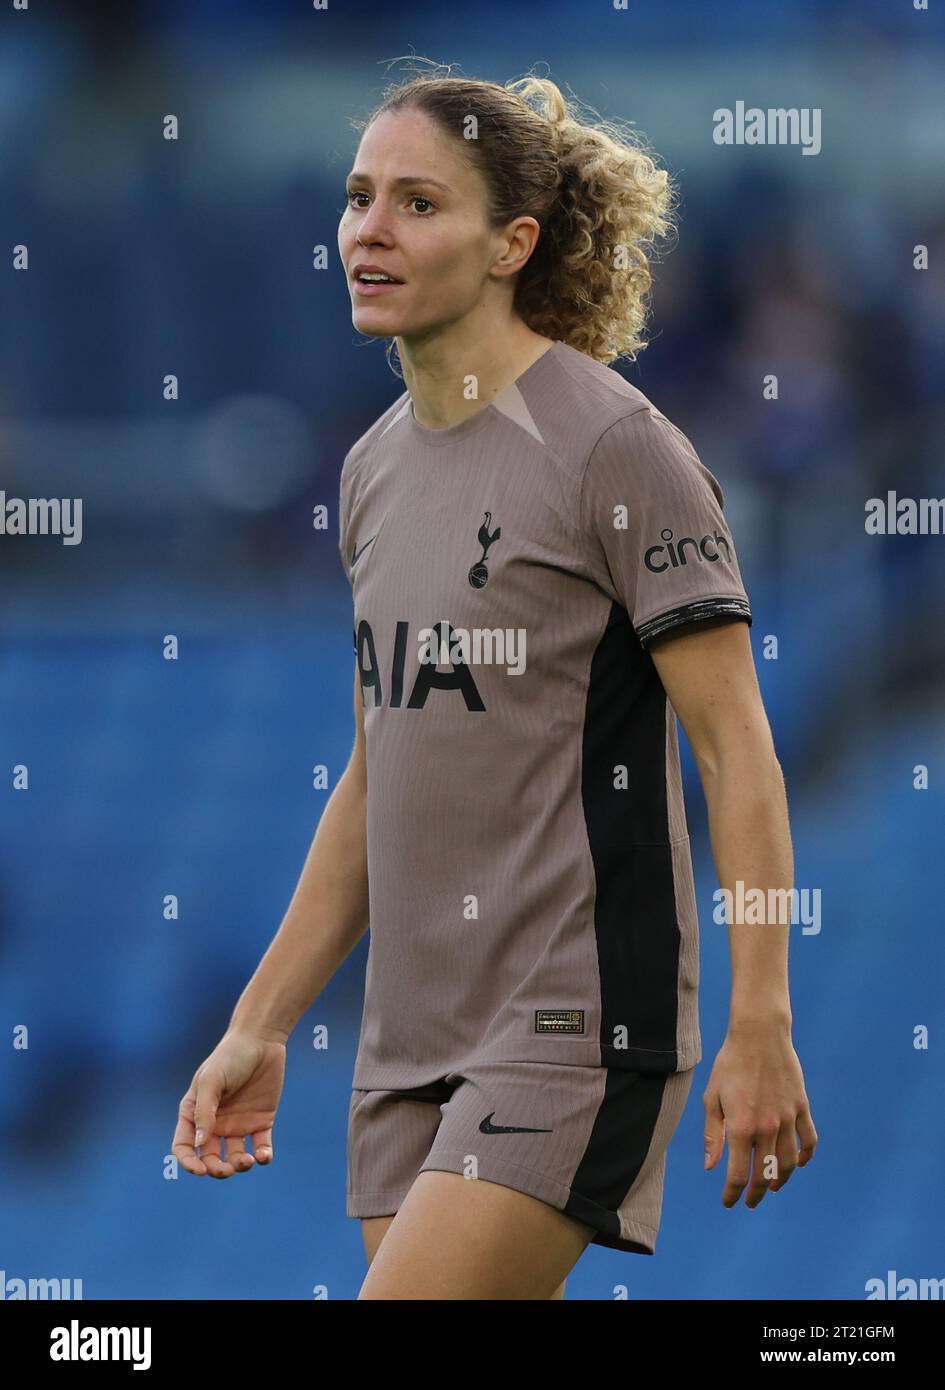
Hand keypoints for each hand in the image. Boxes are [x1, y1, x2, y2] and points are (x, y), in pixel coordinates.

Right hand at [172, 1028, 286, 1178]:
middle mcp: (215, 1122)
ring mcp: (238, 1124)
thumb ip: (204, 1111)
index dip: (188, 1163)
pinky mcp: (261, 1121)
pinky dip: (263, 1157)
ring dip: (239, 1165)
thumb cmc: (230, 1056)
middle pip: (210, 1158)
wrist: (261, 1040)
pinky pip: (261, 1147)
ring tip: (247, 1160)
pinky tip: (263, 1156)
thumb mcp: (212, 1080)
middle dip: (216, 1169)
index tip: (200, 1170)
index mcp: (195, 1113)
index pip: (185, 1146)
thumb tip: (200, 1143)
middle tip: (227, 1169)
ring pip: (235, 1157)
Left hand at [703, 1023, 816, 1207]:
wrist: (759, 1034)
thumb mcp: (712, 1098)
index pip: (737, 1174)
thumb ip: (712, 1134)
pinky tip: (797, 1164)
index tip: (729, 1202)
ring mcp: (787, 1118)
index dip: (732, 1193)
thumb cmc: (730, 1064)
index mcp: (740, 1126)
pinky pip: (808, 1140)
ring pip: (788, 1163)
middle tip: (750, 1202)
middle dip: (756, 1193)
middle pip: (764, 1174)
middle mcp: (766, 1127)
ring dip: (780, 1181)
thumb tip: (711, 1167)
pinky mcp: (801, 1107)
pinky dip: (805, 1157)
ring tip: (772, 1188)